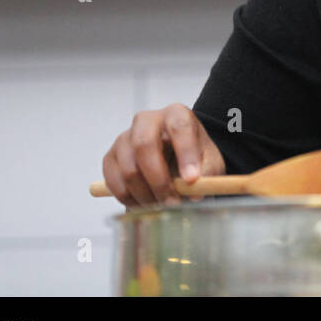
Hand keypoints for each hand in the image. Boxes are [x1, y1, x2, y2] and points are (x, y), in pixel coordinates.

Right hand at [102, 103, 225, 208]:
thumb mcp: (210, 160)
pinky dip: (129, 199)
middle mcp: (146, 120)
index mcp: (175, 114)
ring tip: (161, 206)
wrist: (173, 158)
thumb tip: (195, 192)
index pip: (179, 127)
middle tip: (172, 203)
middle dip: (158, 180)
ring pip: (128, 168)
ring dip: (145, 195)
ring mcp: (124, 138)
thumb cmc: (193, 156)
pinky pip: (113, 182)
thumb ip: (207, 172)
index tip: (192, 180)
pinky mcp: (110, 157)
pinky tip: (144, 204)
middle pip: (144, 145)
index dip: (186, 154)